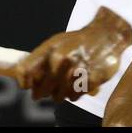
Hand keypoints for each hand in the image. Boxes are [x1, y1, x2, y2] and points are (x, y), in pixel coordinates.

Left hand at [13, 8, 131, 101]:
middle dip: (44, 92)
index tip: (29, 85)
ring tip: (70, 81)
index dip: (24, 82)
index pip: (24, 71)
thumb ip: (40, 60)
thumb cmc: (78, 41)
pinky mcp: (89, 79)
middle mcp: (60, 60)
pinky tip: (81, 81)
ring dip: (62, 93)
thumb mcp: (57, 43)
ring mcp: (75, 70)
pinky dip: (77, 93)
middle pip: (40, 91)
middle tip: (52, 87)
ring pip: (58, 97)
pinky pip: (75, 97)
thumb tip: (26, 80)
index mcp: (49, 49)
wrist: (107, 35)